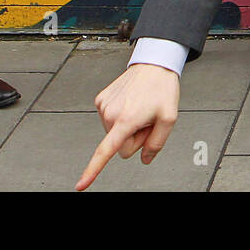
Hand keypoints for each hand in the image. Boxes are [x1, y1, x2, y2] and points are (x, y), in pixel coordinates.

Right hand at [76, 63, 180, 190]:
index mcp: (126, 120)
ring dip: (128, 125)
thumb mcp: (169, 118)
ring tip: (139, 107)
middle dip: (134, 137)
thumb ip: (157, 143)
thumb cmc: (161, 88)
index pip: (106, 151)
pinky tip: (131, 102)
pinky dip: (121, 115)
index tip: (81, 185)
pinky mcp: (100, 100)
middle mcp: (110, 113)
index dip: (93, 170)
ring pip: (114, 133)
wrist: (153, 64)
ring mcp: (103, 106)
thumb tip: (145, 159)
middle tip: (147, 118)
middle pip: (120, 146)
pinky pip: (110, 120)